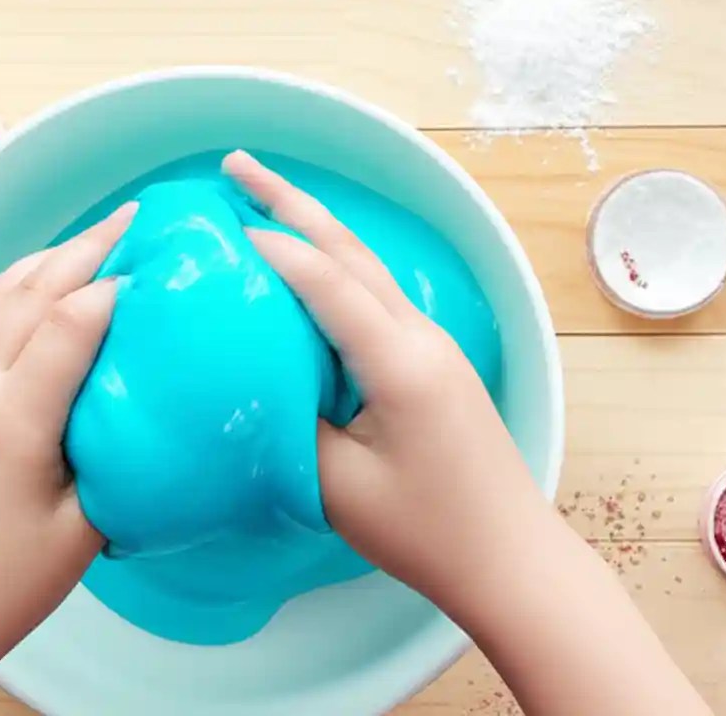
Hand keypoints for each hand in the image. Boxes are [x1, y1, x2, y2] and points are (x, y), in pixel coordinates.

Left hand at [0, 201, 137, 646]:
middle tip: (133, 218)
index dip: (115, 286)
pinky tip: (23, 280)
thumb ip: (113, 454)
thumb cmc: (6, 584)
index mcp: (13, 421)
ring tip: (88, 240)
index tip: (156, 263)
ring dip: (42, 259)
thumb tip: (144, 401)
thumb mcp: (84, 529)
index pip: (69, 323)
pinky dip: (0, 285)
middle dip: (86, 248)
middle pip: (30, 291)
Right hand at [225, 152, 709, 715]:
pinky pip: (378, 299)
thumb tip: (253, 377)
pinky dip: (336, 270)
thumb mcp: (337, 486)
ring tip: (264, 199)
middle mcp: (422, 338)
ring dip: (315, 230)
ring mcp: (434, 347)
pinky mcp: (435, 365)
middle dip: (291, 203)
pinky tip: (308, 270)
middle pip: (350, 251)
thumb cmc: (426, 532)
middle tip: (236, 165)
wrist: (509, 559)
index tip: (216, 223)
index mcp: (399, 362)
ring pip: (367, 268)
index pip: (325, 282)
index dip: (268, 247)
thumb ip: (289, 422)